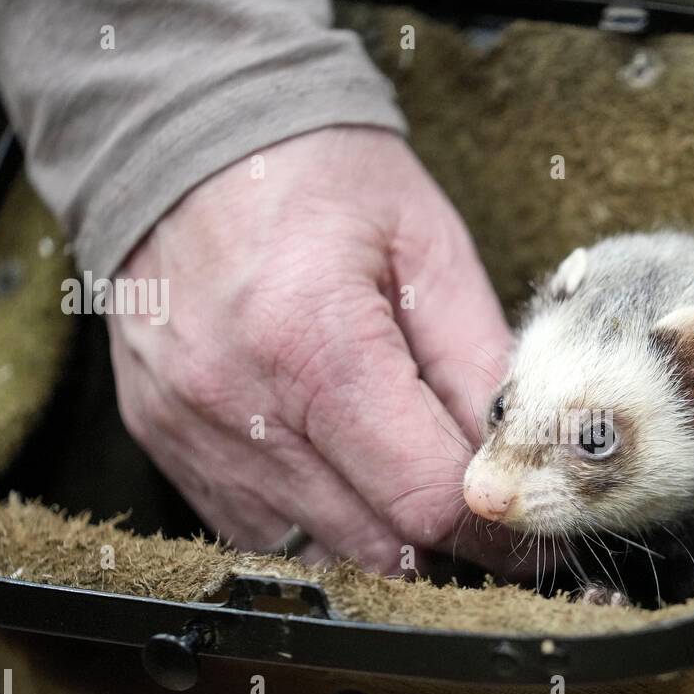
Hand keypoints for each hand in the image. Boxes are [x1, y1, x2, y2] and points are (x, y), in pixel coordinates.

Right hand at [107, 126, 512, 572]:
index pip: (422, 499)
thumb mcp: (430, 247)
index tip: (528, 532)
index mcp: (314, 343)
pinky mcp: (164, 446)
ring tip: (407, 479)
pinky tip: (340, 469)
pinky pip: (259, 532)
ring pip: (316, 554)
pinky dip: (316, 522)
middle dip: (444, 544)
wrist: (185, 139)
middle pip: (373, 546)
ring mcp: (190, 434)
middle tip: (482, 512)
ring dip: (379, 537)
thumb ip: (477, 365)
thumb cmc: (318, 178)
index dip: (492, 529)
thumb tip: (521, 461)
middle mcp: (238, 407)